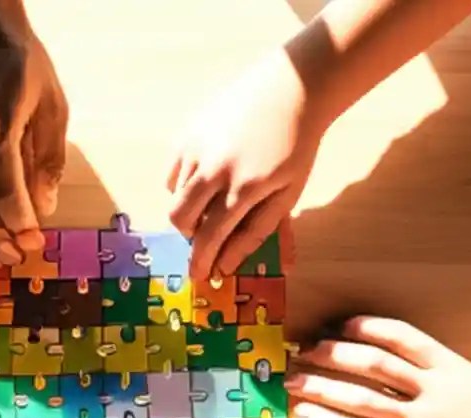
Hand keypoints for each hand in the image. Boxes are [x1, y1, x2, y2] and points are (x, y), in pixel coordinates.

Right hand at [168, 49, 324, 279]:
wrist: (291, 89)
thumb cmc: (296, 146)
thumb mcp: (288, 193)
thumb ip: (259, 230)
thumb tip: (230, 264)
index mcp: (245, 188)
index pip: (211, 237)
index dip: (203, 261)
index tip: (201, 276)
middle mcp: (215, 169)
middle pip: (181, 220)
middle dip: (190, 238)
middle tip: (206, 239)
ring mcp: (197, 149)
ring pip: (175, 198)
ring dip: (190, 212)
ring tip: (212, 203)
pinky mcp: (187, 135)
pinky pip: (173, 175)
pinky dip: (184, 187)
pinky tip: (205, 179)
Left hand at [287, 316, 470, 417]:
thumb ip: (444, 376)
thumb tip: (413, 364)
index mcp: (451, 367)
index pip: (401, 336)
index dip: (367, 328)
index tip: (341, 325)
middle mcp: (435, 389)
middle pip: (373, 362)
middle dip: (333, 354)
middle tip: (306, 351)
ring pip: (361, 398)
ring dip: (322, 389)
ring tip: (294, 382)